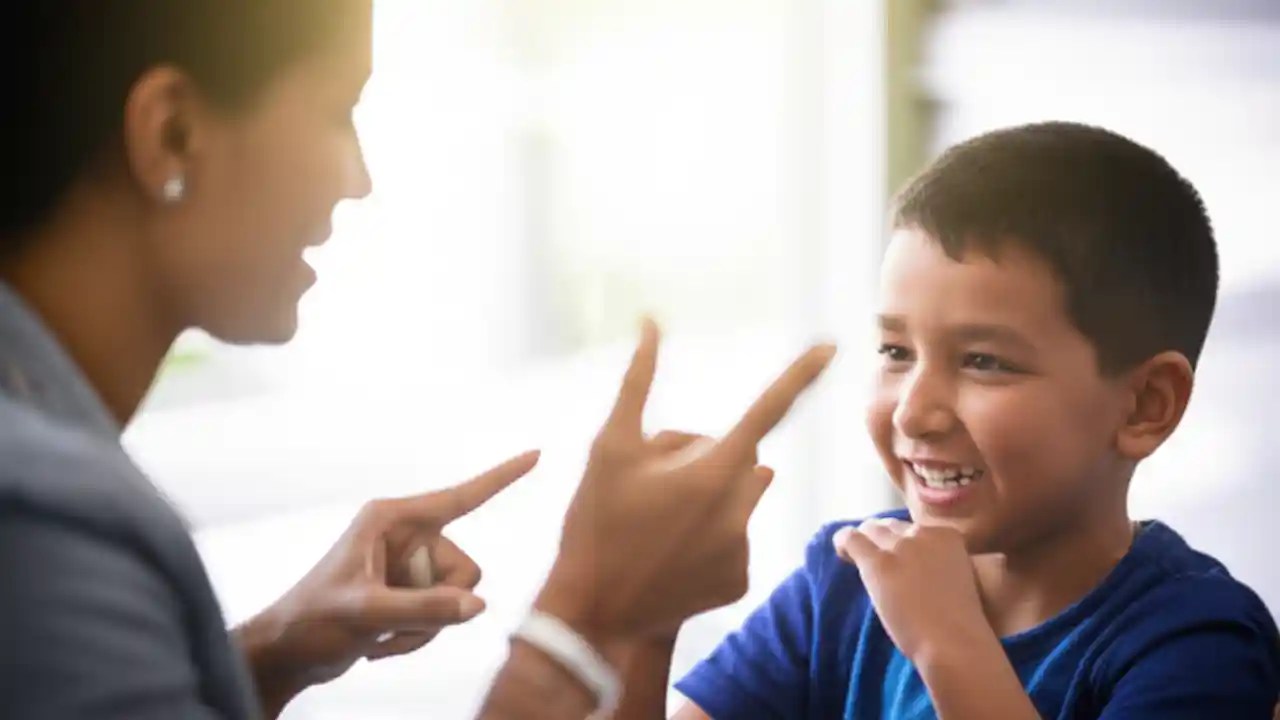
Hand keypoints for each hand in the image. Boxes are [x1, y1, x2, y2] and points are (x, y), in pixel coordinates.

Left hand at [237, 451, 538, 713]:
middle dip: (437, 606)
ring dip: (425, 627)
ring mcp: (408, 564)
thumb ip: (425, 609)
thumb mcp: (366, 613)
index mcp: (391, 519)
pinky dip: (417, 635)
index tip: (536, 454)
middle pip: (464, 570)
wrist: (286, 653)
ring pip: (457, 597)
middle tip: (390, 622)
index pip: (459, 497)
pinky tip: (380, 642)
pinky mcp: (408, 590)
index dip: (501, 476)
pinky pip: (443, 613)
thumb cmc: (312, 622)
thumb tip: (478, 605)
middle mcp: (405, 535)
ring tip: (380, 635)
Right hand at [536, 320, 834, 642]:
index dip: (800, 374)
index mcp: (712, 472)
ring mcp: (744, 549)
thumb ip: (637, 380)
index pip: (768, 409)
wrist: (592, 610)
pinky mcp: (741, 580)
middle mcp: (739, 509)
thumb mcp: (609, 445)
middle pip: (740, 456)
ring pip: (739, 497)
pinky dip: (711, 537)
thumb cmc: (595, 520)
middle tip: (654, 480)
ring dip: (712, 496)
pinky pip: (735, 538)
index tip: (832, 345)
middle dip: (707, 455)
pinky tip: (673, 552)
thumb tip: (650, 323)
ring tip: (660, 520)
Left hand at [832, 518, 990, 663]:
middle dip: (882, 539)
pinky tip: (841, 551)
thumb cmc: (961, 624)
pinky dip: (844, 543)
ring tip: (856, 554)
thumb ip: (938, 567)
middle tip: (875, 556)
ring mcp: (901, 547)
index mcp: (947, 536)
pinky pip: (852, 540)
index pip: (914, 528)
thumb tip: (914, 570)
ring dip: (864, 540)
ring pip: (872, 529)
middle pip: (892, 526)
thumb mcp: (957, 581)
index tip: (898, 555)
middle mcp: (923, 534)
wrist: (955, 643)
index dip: (902, 541)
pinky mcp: (879, 563)